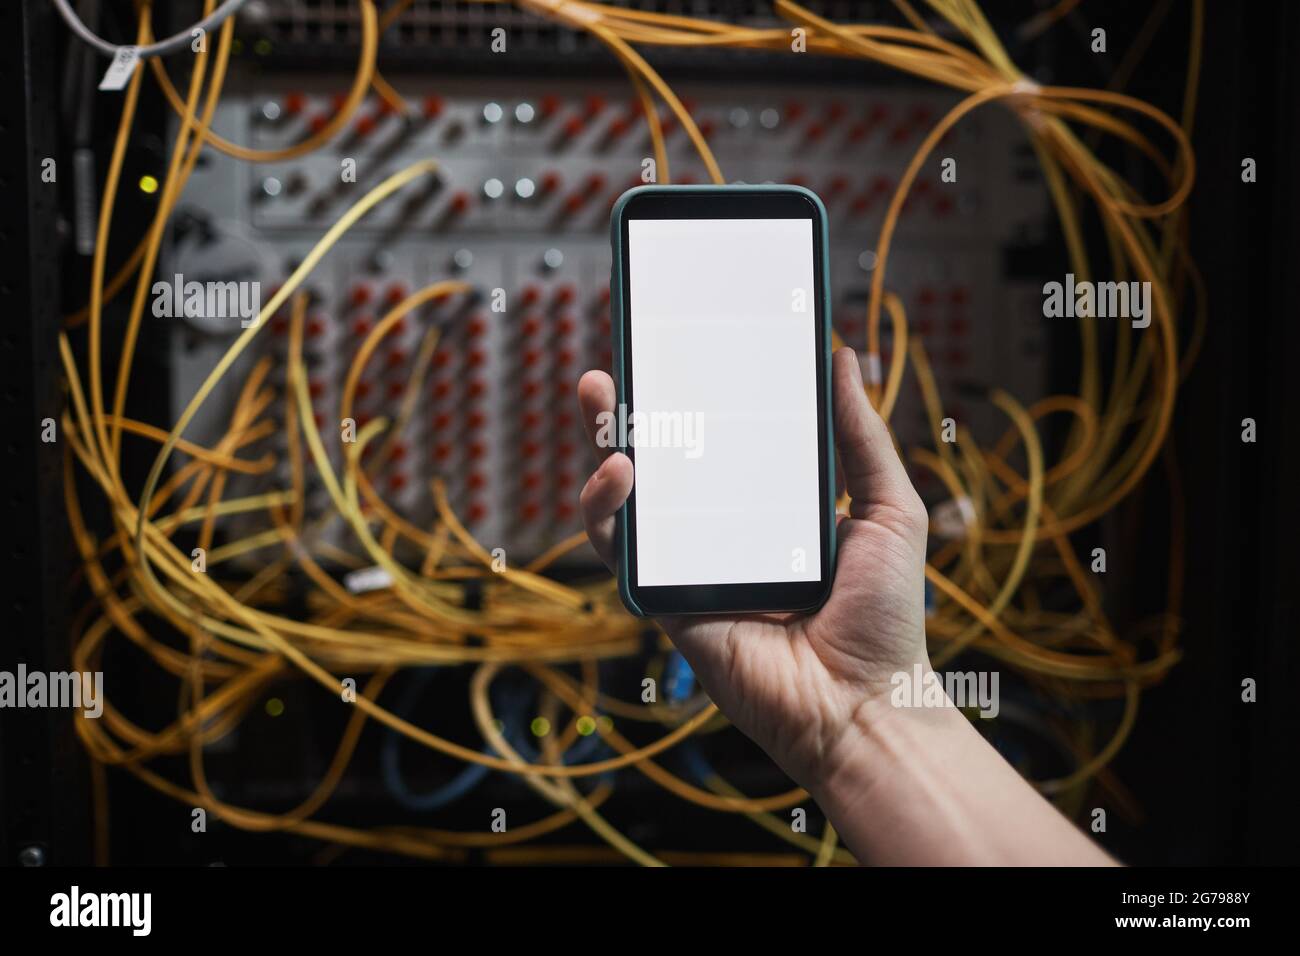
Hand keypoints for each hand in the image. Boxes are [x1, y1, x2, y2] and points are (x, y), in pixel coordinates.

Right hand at [576, 347, 932, 789]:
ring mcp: (691, 564)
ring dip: (606, 447)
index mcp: (770, 505)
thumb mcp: (888, 508)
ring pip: (630, 501)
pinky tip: (622, 473)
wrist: (864, 702)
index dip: (692, 396)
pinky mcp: (667, 601)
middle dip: (628, 414)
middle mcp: (724, 530)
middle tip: (611, 370)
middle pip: (664, 462)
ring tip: (606, 407)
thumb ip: (861, 437)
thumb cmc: (885, 615)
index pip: (720, 439)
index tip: (675, 347)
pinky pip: (622, 552)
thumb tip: (843, 358)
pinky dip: (607, 512)